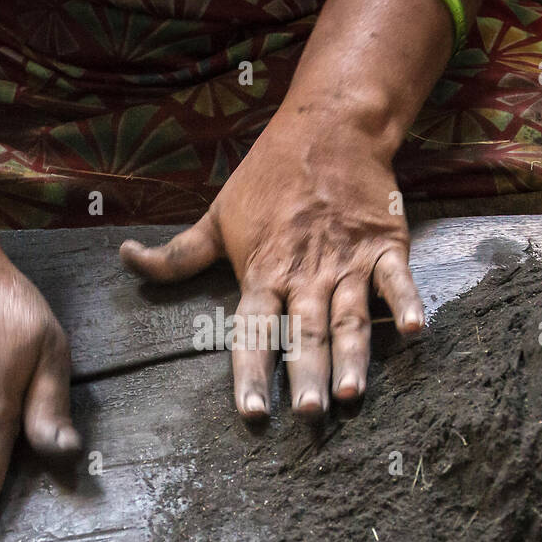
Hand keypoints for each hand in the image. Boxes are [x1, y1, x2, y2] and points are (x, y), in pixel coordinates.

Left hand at [119, 111, 423, 419]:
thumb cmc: (267, 176)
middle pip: (305, 333)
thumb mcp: (216, 216)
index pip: (253, 333)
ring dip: (352, 356)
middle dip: (307, 375)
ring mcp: (347, 261)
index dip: (252, 375)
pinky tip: (417, 331)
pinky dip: (407, 302)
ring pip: (349, 317)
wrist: (330, 126)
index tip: (253, 414)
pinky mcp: (385, 245)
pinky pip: (396, 279)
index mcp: (262, 272)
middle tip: (309, 415)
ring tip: (352, 393)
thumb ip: (177, 254)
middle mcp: (305, 274)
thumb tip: (124, 259)